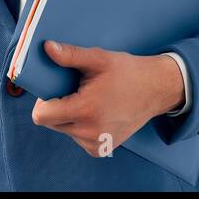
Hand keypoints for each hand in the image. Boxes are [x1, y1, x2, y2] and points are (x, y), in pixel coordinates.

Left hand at [31, 40, 185, 156]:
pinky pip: (78, 138)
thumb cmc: (128, 72)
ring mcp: (96, 144)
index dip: (44, 101)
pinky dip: (82, 127)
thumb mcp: (99, 59)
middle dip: (59, 107)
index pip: (41, 116)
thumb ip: (71, 55)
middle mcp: (89, 132)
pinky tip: (98, 113)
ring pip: (65, 131)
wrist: (156, 90)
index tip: (57, 90)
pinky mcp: (101, 150)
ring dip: (71, 117)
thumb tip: (47, 48)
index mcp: (85, 110)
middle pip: (52, 123)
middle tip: (78, 91)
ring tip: (92, 101)